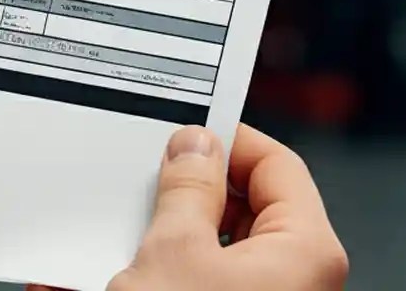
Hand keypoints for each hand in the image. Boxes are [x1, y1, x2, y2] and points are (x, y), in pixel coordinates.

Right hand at [29, 125, 346, 290]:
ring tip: (112, 239)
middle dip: (185, 197)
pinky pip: (194, 287)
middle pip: (244, 210)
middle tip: (145, 183)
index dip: (229, 140)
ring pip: (213, 254)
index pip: (278, 165)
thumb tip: (194, 149)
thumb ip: (186, 187)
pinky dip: (152, 280)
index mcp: (307, 250)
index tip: (188, 130)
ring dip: (158, 242)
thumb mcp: (174, 250)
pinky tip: (98, 282)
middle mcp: (295, 282)